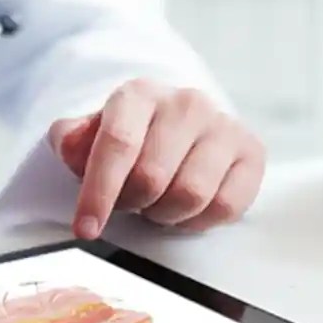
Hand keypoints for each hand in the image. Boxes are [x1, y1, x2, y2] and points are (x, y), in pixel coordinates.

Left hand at [49, 79, 265, 237]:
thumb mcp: (94, 133)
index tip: (86, 228)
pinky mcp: (251, 151)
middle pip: (152, 179)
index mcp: (139, 95)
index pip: (117, 145)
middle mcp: (186, 103)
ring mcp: (222, 126)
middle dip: (132, 204)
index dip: (98, 193)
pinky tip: (187, 208)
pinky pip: (225, 206)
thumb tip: (71, 147)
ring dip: (165, 214)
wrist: (183, 123)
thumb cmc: (134, 136)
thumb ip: (73, 140)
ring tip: (158, 202)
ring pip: (190, 196)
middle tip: (130, 203)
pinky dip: (198, 220)